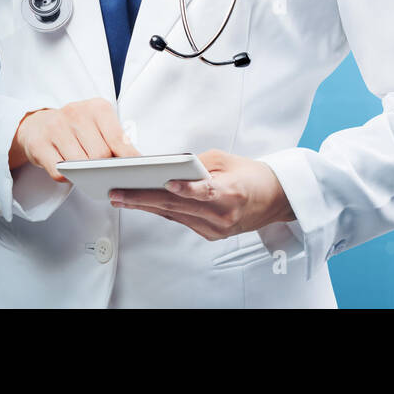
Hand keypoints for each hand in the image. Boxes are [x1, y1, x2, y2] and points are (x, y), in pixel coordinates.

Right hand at [9, 98, 140, 181]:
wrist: (37, 124)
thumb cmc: (76, 128)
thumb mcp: (99, 125)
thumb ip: (116, 139)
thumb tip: (134, 161)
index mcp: (97, 107)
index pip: (116, 138)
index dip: (127, 157)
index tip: (137, 170)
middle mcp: (76, 113)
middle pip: (99, 154)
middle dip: (104, 167)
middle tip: (104, 172)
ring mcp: (55, 127)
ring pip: (80, 164)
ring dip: (84, 173)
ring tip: (85, 170)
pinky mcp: (38, 144)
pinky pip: (59, 172)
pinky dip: (67, 177)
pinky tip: (68, 170)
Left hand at [109, 147, 294, 240]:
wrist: (275, 199)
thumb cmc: (254, 175)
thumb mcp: (228, 159)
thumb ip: (198, 164)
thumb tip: (169, 168)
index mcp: (233, 193)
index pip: (206, 192)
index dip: (187, 188)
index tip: (167, 183)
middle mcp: (223, 215)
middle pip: (179, 206)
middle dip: (145, 198)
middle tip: (119, 192)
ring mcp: (216, 229)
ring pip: (174, 215)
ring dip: (145, 206)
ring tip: (121, 197)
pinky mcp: (210, 234)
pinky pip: (180, 220)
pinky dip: (162, 210)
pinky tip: (142, 203)